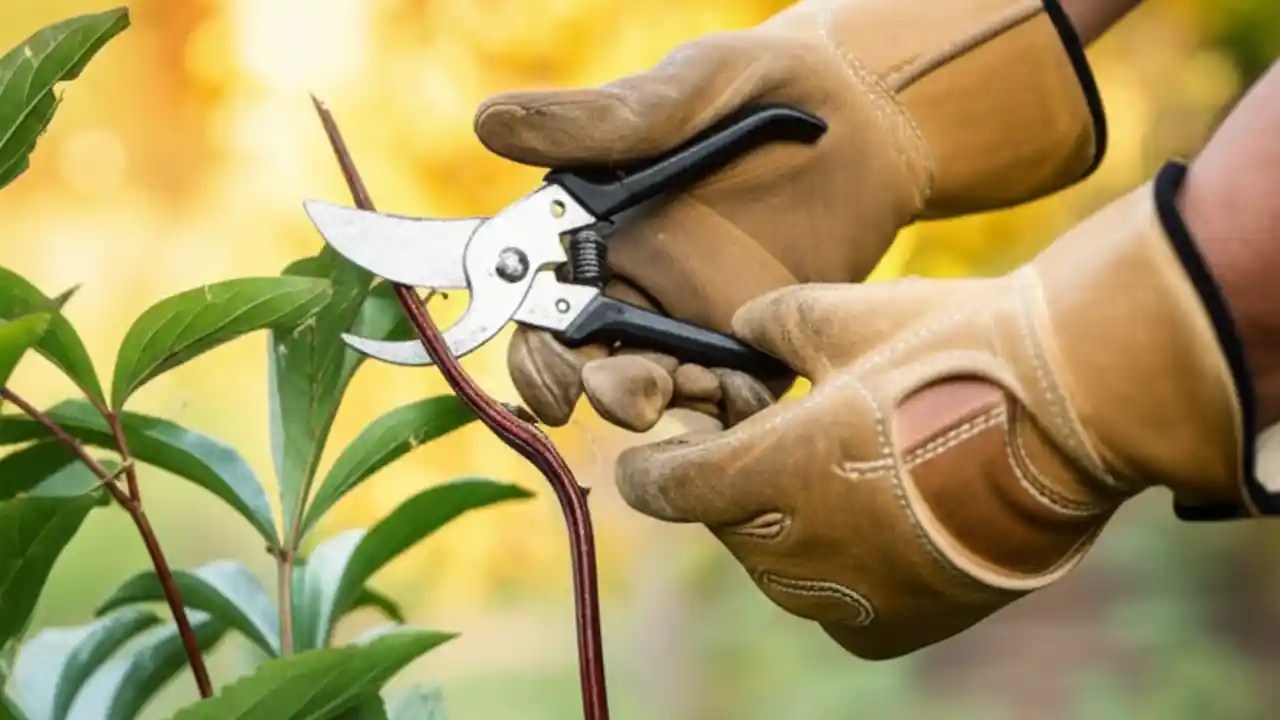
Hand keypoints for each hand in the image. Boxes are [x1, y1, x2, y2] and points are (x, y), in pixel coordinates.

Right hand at [480, 0, 1104, 430]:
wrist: (868, 110)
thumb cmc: (760, 84)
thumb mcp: (680, 94)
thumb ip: (598, 123)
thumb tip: (489, 124)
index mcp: (594, 235)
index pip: (541, 310)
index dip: (534, 356)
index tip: (550, 387)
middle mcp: (635, 287)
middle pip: (594, 366)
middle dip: (601, 392)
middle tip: (632, 394)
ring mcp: (698, 320)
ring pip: (661, 388)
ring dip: (665, 405)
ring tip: (692, 389)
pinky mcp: (763, 342)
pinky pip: (736, 395)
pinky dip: (733, 409)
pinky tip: (745, 393)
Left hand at [613, 165, 1251, 658]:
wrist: (1073, 410)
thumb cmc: (957, 353)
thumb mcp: (848, 315)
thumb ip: (772, 324)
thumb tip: (743, 327)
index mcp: (769, 472)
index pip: (667, 490)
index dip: (654, 469)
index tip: (658, 458)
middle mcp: (798, 550)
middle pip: (727, 527)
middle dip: (734, 486)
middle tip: (774, 439)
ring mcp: (851, 596)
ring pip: (780, 572)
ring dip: (786, 528)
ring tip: (837, 473)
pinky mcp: (903, 624)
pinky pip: (839, 608)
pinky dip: (841, 570)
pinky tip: (874, 520)